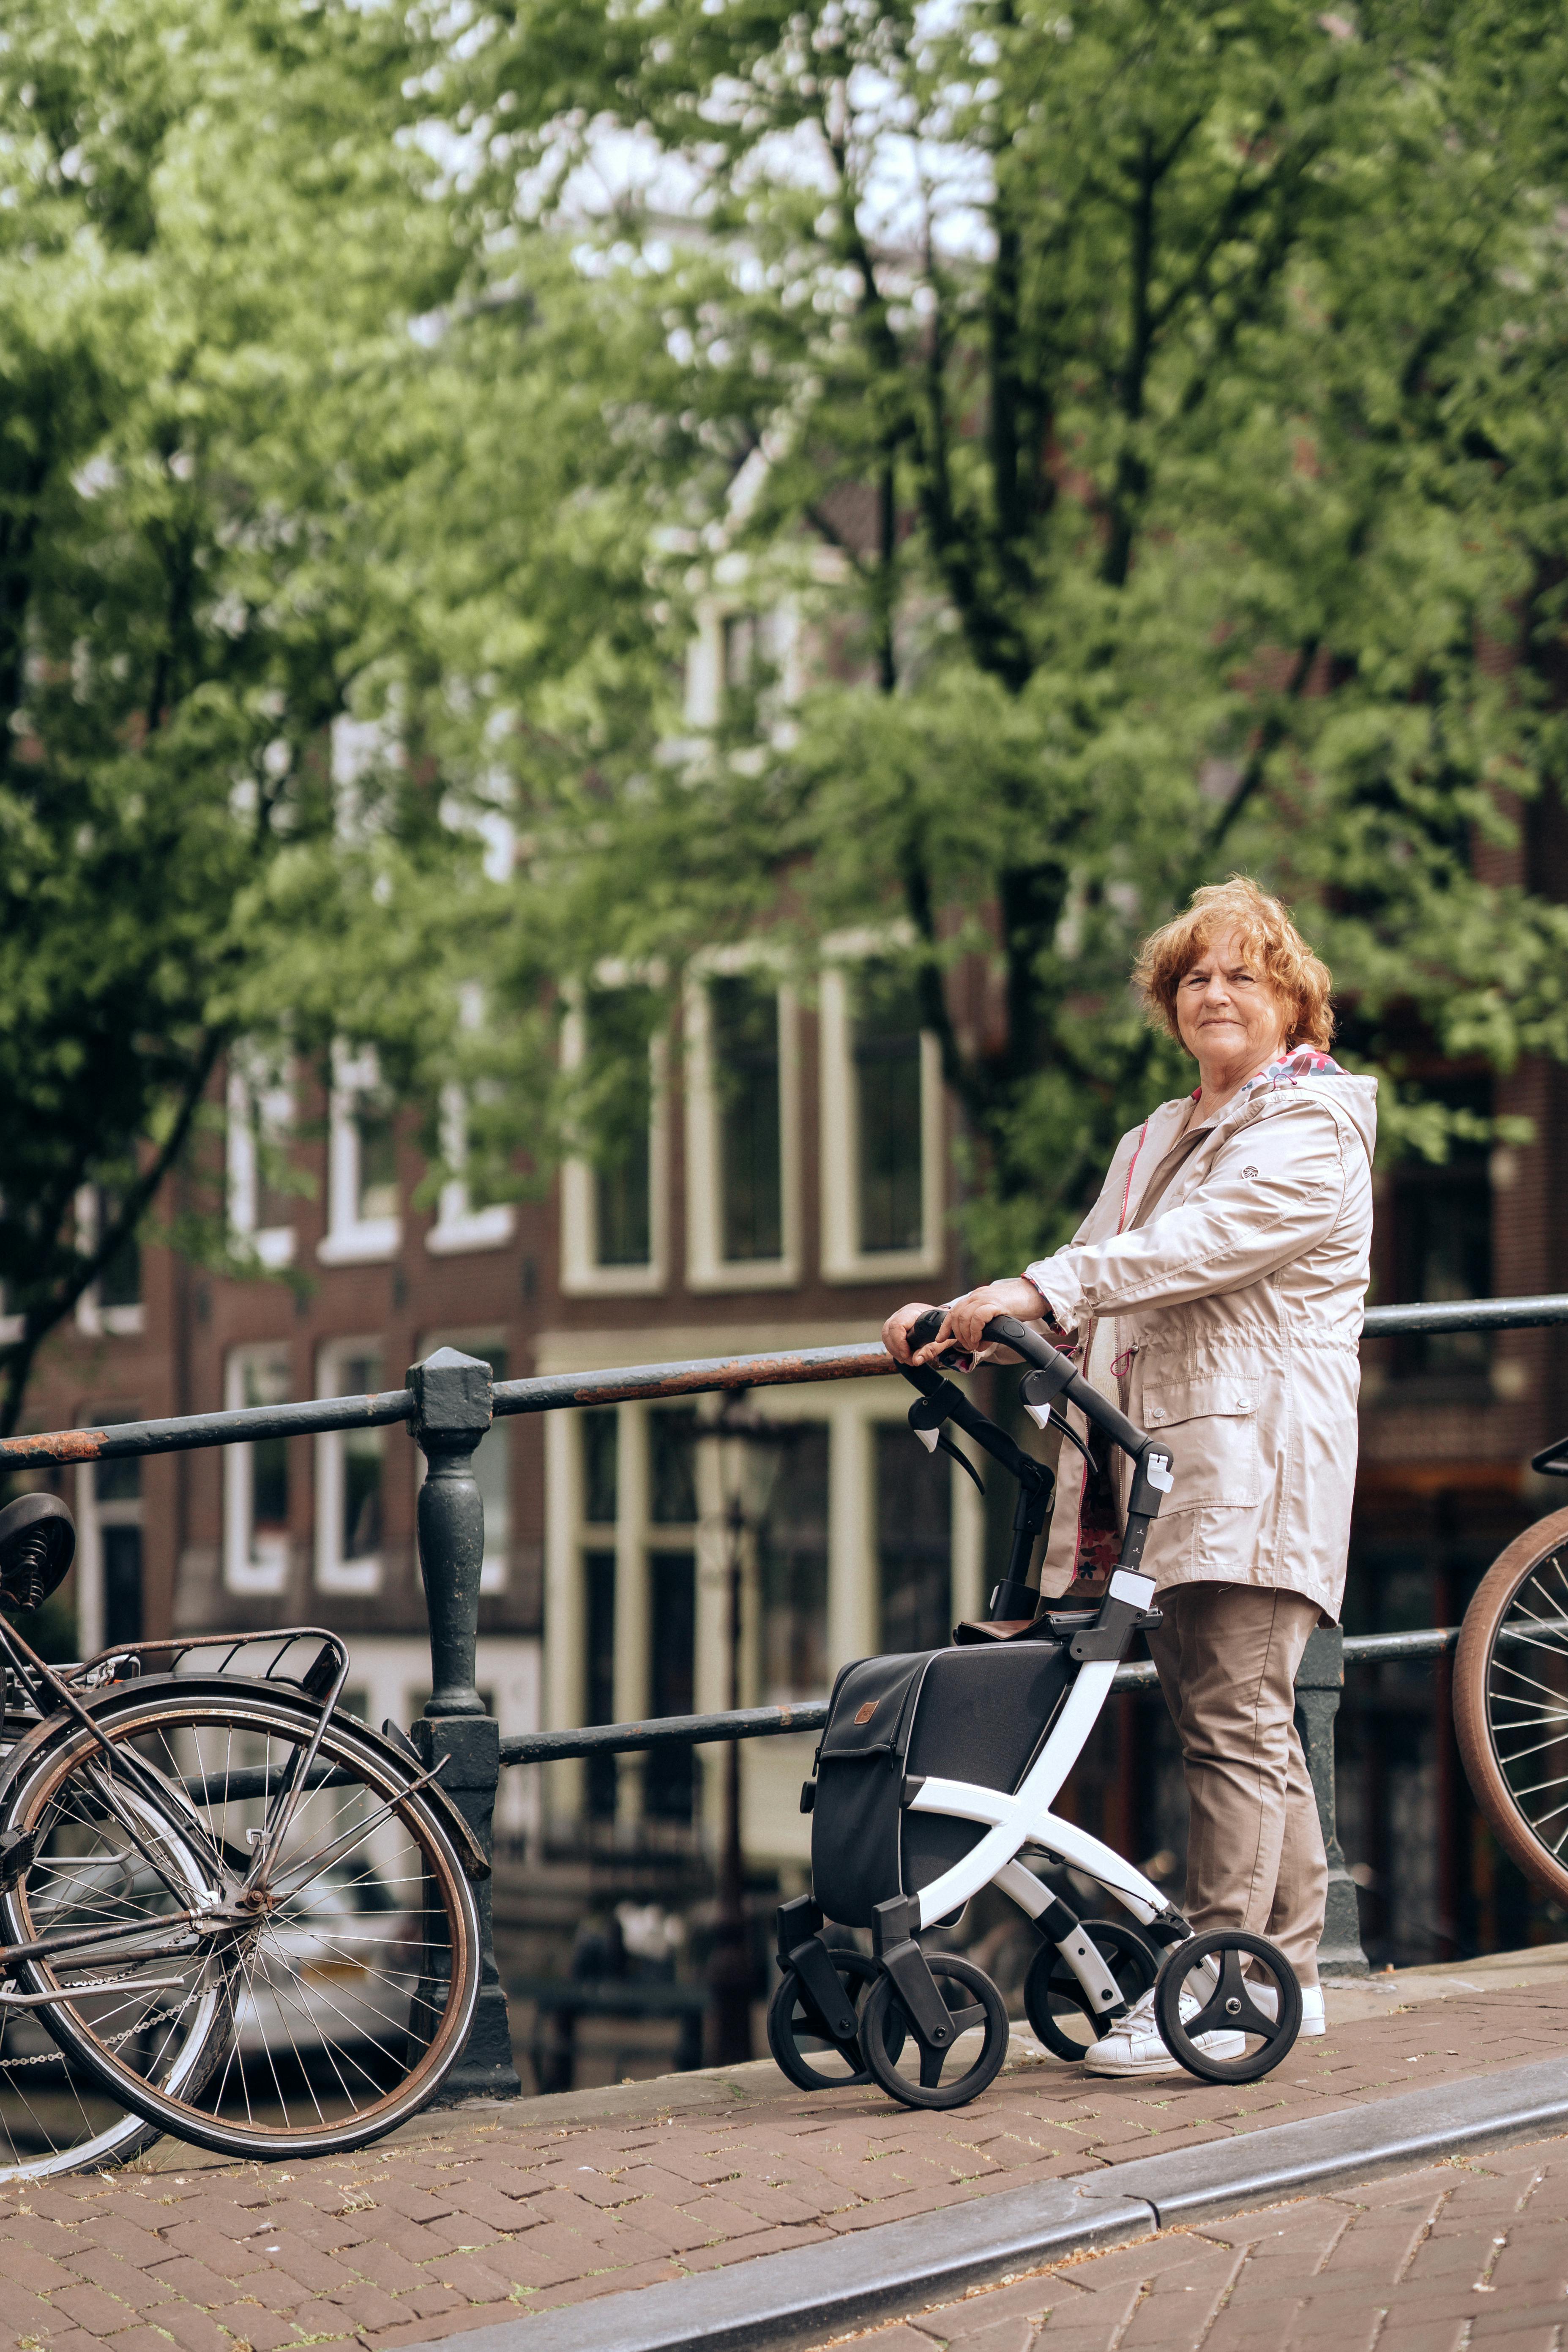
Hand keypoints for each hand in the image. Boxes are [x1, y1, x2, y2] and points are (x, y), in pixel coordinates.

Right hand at [882, 1302, 939, 1365]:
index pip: (897, 1325)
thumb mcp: (942, 1339)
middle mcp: (901, 1314)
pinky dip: (895, 1350)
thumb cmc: (943, 1326)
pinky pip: (888, 1340)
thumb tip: (916, 1360)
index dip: (899, 1342)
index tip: (907, 1354)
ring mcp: (896, 1320)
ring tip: (909, 1359)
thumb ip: (930, 1350)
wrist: (943, 1321)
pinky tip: (905, 1355)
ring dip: (895, 1351)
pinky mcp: (895, 1329)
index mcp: (912, 1312)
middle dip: (897, 1349)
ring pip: (886, 1337)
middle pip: (888, 1331)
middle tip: (909, 1359)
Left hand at [911, 1280, 1052, 1365]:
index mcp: (976, 1298)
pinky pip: (977, 1317)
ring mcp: (985, 1298)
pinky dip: (975, 1331)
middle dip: (958, 1335)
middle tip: (969, 1347)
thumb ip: (985, 1323)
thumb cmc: (1019, 1306)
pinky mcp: (995, 1303)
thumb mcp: (996, 1313)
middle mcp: (977, 1296)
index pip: (953, 1312)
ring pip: (963, 1318)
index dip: (945, 1327)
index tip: (940, 1340)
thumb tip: (980, 1341)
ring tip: (975, 1345)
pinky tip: (981, 1339)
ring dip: (966, 1336)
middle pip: (956, 1316)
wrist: (1036, 1294)